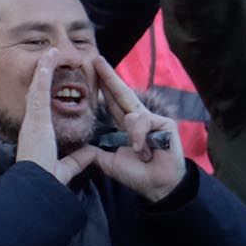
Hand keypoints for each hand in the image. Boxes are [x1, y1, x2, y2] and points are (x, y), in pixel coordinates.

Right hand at [16, 57, 98, 186]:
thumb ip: (77, 159)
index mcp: (37, 134)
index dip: (43, 92)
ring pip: (37, 87)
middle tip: (47, 59)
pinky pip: (39, 91)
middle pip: (36, 93)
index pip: (40, 108)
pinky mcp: (36, 117)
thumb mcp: (65, 167)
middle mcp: (32, 123)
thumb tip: (90, 153)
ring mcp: (33, 118)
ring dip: (43, 68)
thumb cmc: (46, 178)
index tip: (48, 79)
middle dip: (41, 75)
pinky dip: (43, 74)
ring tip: (50, 53)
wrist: (37, 184)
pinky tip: (47, 60)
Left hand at [88, 55, 185, 201]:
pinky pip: (142, 122)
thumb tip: (81, 148)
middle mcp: (139, 119)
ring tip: (139, 152)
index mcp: (127, 125)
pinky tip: (144, 150)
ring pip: (131, 114)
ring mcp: (153, 120)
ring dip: (132, 135)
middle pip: (122, 93)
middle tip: (96, 59)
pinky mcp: (165, 123)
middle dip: (109, 76)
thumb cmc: (138, 175)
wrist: (158, 187)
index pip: (112, 102)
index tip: (93, 72)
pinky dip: (139, 138)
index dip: (103, 87)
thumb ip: (96, 152)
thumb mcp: (110, 162)